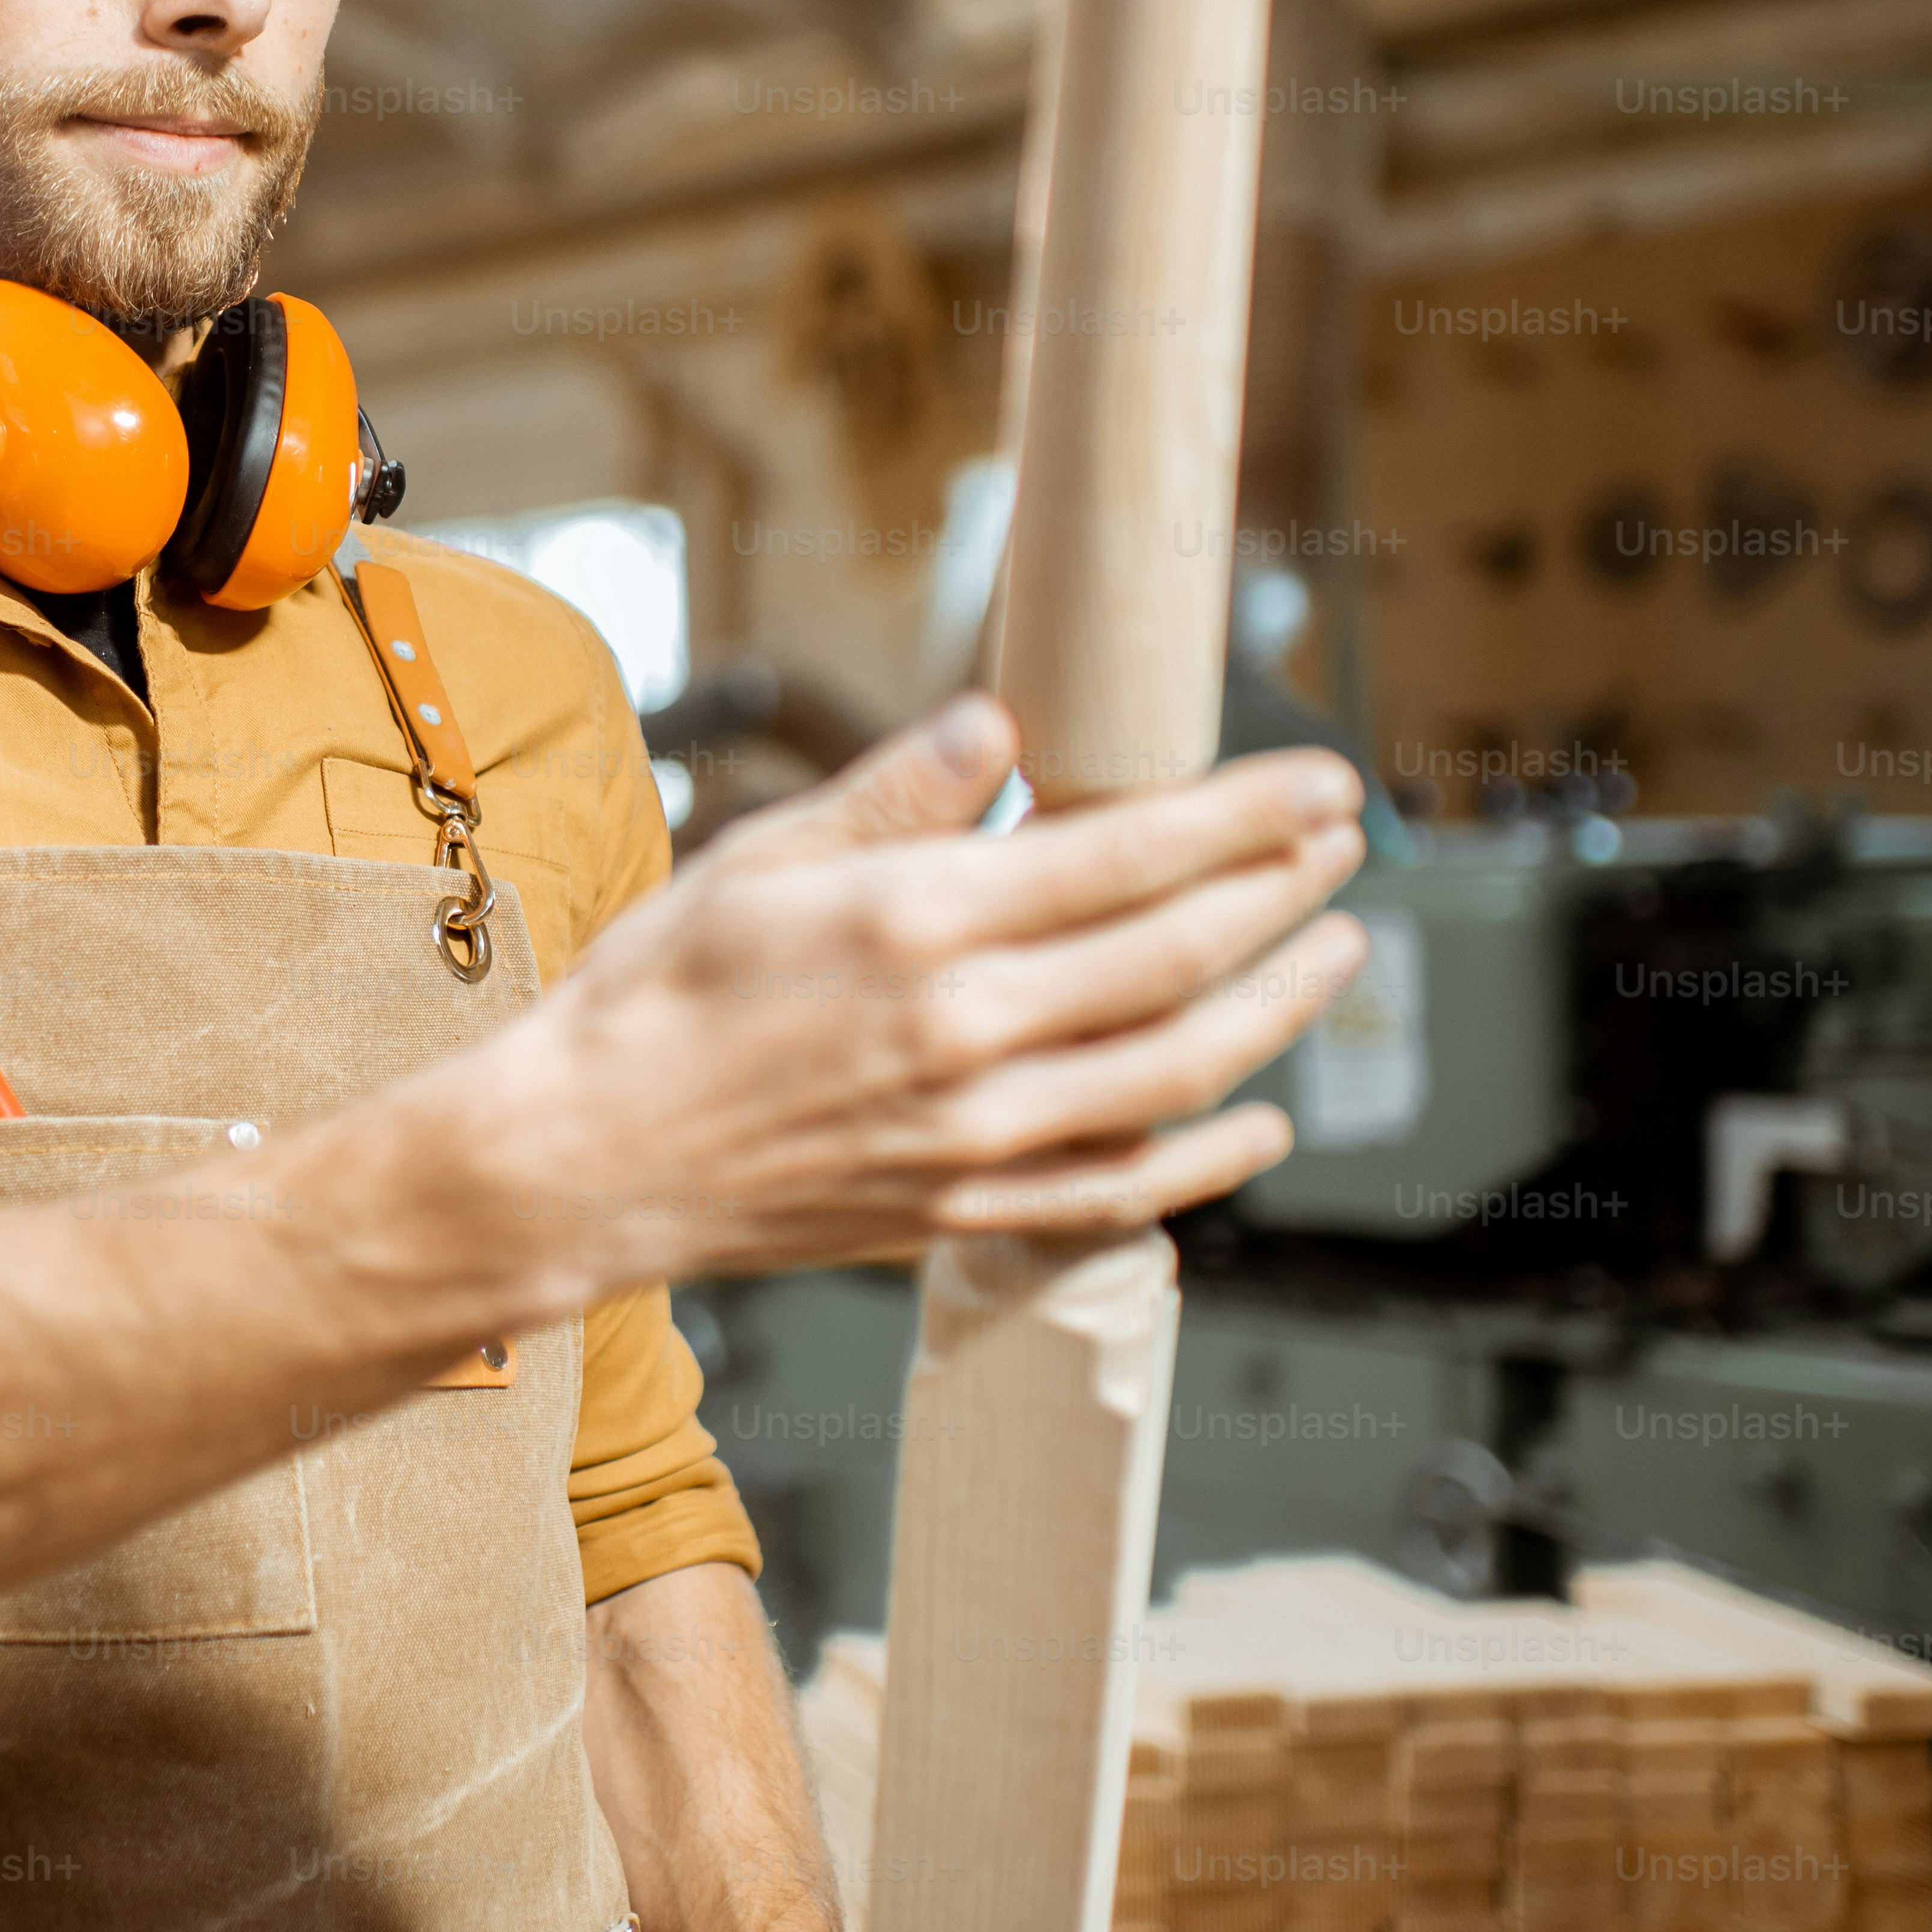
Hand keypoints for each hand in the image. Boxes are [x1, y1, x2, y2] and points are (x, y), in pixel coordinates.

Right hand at [465, 692, 1365, 1294]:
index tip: (1320, 785)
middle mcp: (966, 1032)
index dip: (1247, 817)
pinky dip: (1208, 1157)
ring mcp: (975, 1134)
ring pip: (1178, 1069)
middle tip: (1344, 845)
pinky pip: (1123, 1187)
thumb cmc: (658, 996)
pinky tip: (1259, 1117)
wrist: (587, 1157)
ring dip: (1277, 1006)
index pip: (1131, 856)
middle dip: (1284, 891)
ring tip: (1335, 950)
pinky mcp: (965, 1210)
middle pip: (1178, 954)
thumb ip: (893, 793)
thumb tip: (999, 722)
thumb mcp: (762, 857)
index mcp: (917, 923)